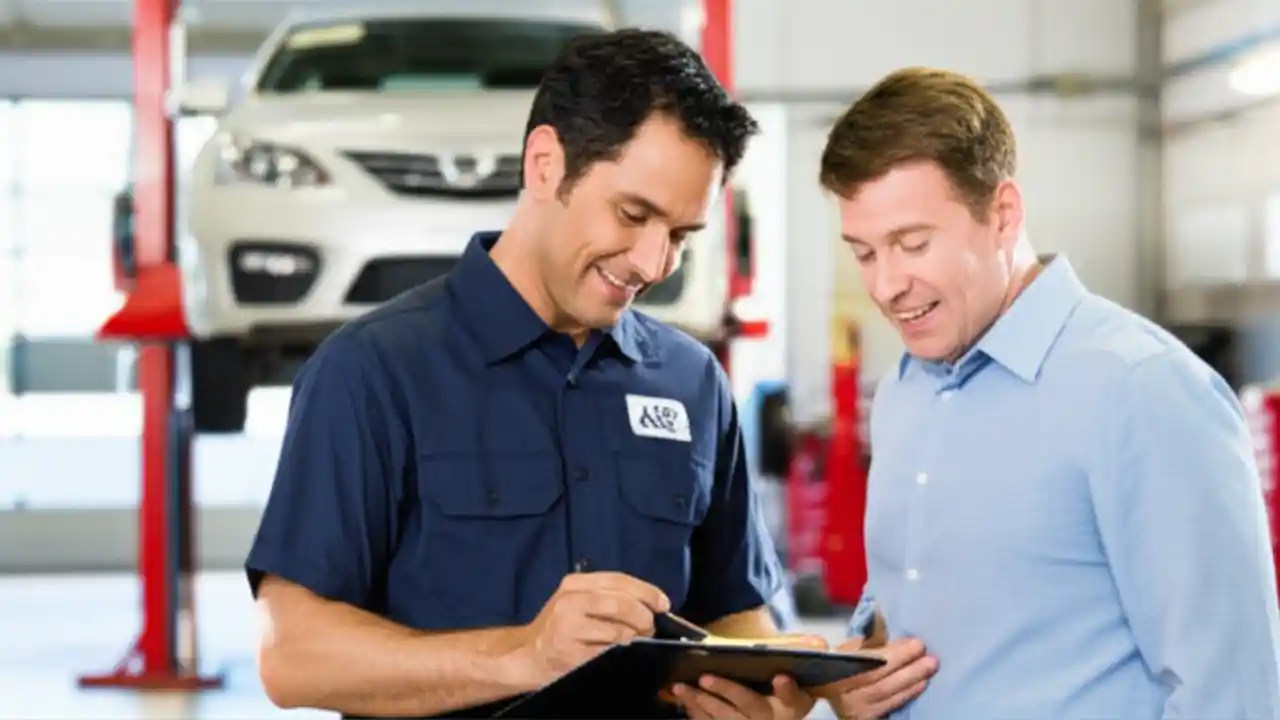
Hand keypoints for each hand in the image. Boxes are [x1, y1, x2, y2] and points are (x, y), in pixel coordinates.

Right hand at [514, 572, 669, 685]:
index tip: (663, 603)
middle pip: (621, 603)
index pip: (619, 580)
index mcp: (575, 584)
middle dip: (643, 616)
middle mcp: (570, 600)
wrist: (529, 654)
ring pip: (618, 629)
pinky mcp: (570, 650)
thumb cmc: (561, 628)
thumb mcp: (578, 602)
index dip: (646, 591)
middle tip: (650, 627)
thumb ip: (608, 597)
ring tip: (635, 639)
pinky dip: (619, 651)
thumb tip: (650, 603)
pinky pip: (607, 650)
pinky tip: (617, 651)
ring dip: (634, 637)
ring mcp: (568, 625)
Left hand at [664, 634, 827, 718]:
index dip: (788, 689)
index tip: (781, 677)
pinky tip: (682, 696)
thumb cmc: (780, 680)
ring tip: (681, 686)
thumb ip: (799, 654)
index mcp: (794, 705)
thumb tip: (819, 644)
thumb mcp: (794, 669)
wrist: (773, 708)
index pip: (794, 697)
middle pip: (751, 707)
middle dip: (727, 691)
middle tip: (706, 677)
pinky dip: (694, 711)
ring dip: (701, 702)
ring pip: (725, 718)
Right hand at [816, 637, 937, 719]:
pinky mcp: (865, 718)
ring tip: (930, 668)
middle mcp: (841, 691)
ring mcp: (853, 708)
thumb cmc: (845, 663)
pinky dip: (907, 695)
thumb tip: (880, 611)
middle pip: (879, 679)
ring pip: (887, 694)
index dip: (894, 653)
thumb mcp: (852, 646)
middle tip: (930, 657)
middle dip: (908, 668)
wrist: (836, 691)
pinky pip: (889, 706)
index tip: (916, 643)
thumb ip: (868, 634)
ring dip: (912, 681)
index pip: (868, 660)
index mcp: (835, 667)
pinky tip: (921, 684)